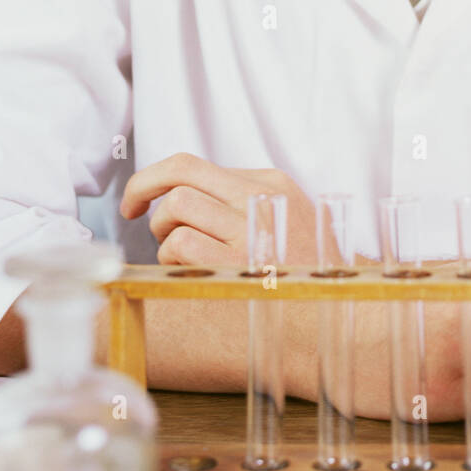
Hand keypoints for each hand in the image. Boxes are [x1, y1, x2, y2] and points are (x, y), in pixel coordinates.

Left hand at [119, 152, 317, 266]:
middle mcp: (260, 197)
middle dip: (142, 190)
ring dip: (163, 232)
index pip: (193, 164)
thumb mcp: (286, 216)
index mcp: (270, 183)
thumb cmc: (304, 268)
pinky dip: (172, 258)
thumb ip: (242, 200)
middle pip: (180, 173)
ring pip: (176, 206)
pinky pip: (181, 244)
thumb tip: (181, 193)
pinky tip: (188, 272)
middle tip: (132, 212)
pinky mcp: (238, 263)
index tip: (140, 198)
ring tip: (178, 253)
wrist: (338, 306)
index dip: (155, 178)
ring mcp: (250, 229)